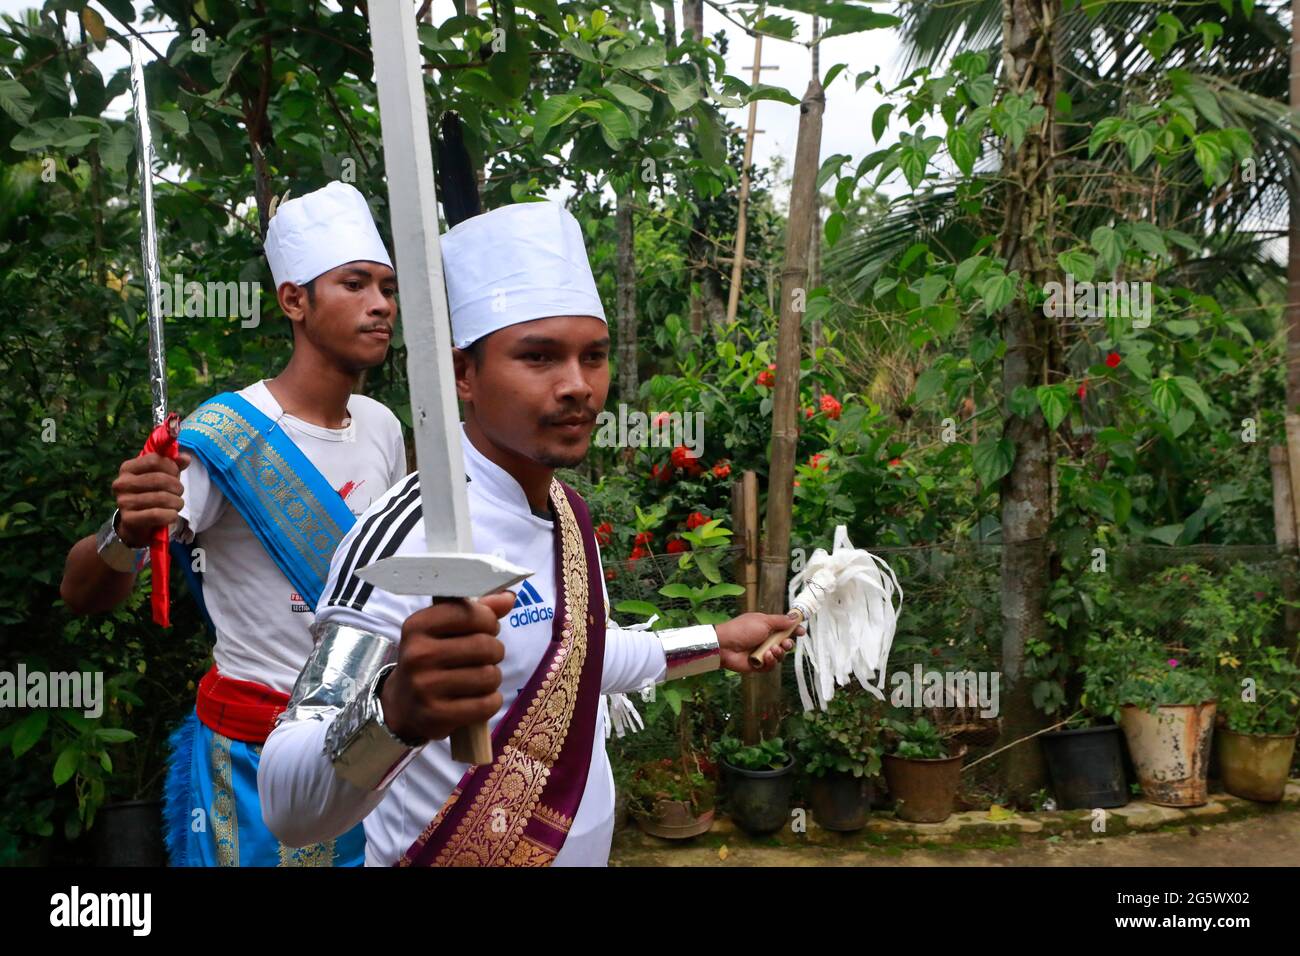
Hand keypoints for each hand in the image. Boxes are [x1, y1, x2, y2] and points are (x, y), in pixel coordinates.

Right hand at [111, 451, 191, 548]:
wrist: (136, 524)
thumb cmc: (151, 494)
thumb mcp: (162, 476)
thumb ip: (174, 465)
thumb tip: (185, 458)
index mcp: (127, 468)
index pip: (154, 460)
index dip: (171, 467)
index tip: (175, 474)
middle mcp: (122, 483)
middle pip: (160, 479)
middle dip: (177, 487)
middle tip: (179, 493)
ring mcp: (123, 502)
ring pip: (162, 497)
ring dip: (177, 502)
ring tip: (177, 504)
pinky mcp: (129, 519)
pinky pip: (158, 514)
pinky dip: (171, 515)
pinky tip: (172, 515)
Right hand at [379, 590, 513, 743]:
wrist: (404, 704)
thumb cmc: (433, 658)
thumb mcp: (445, 629)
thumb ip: (478, 610)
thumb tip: (509, 597)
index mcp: (417, 626)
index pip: (470, 613)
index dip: (489, 620)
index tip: (486, 628)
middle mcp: (417, 655)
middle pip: (485, 645)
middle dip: (495, 651)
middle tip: (486, 657)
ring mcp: (425, 687)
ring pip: (489, 676)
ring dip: (493, 678)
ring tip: (480, 679)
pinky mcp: (436, 715)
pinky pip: (486, 704)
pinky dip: (491, 702)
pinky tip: (479, 699)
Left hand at [715, 611, 803, 673]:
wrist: (724, 645)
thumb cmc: (741, 629)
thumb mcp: (763, 621)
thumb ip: (780, 621)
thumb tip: (795, 617)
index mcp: (767, 627)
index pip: (784, 629)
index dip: (794, 631)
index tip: (802, 632)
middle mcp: (766, 640)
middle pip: (785, 644)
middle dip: (788, 644)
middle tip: (785, 643)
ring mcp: (762, 653)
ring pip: (780, 656)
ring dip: (779, 653)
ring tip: (772, 650)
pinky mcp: (758, 665)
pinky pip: (771, 666)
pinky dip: (770, 661)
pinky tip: (765, 656)